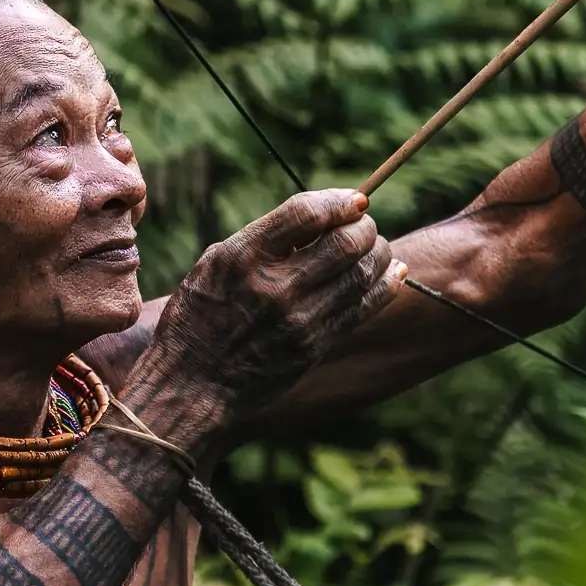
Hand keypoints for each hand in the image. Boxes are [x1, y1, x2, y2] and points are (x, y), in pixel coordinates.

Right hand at [143, 189, 406, 424]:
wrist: (191, 386)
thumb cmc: (197, 318)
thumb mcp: (214, 264)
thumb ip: (262, 240)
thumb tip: (317, 218)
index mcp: (243, 257)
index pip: (306, 213)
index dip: (339, 200)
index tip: (354, 199)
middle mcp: (274, 286)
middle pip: (344, 242)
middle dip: (364, 226)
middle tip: (364, 224)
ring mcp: (298, 319)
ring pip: (361, 273)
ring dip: (378, 252)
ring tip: (375, 246)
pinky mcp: (314, 346)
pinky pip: (363, 308)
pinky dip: (385, 285)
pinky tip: (393, 272)